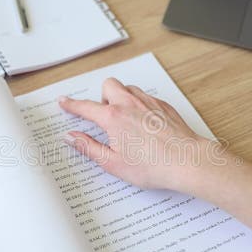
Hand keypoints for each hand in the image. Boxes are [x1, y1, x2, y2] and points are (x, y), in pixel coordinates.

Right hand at [58, 78, 219, 192]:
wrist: (187, 161)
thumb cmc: (153, 165)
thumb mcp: (113, 162)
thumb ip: (88, 147)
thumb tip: (71, 137)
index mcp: (113, 117)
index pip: (85, 107)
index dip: (71, 105)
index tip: (64, 102)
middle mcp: (130, 104)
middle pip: (108, 85)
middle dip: (102, 97)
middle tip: (104, 117)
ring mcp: (148, 102)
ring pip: (128, 88)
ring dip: (121, 98)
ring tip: (124, 121)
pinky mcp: (163, 106)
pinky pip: (145, 97)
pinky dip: (139, 105)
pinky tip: (144, 124)